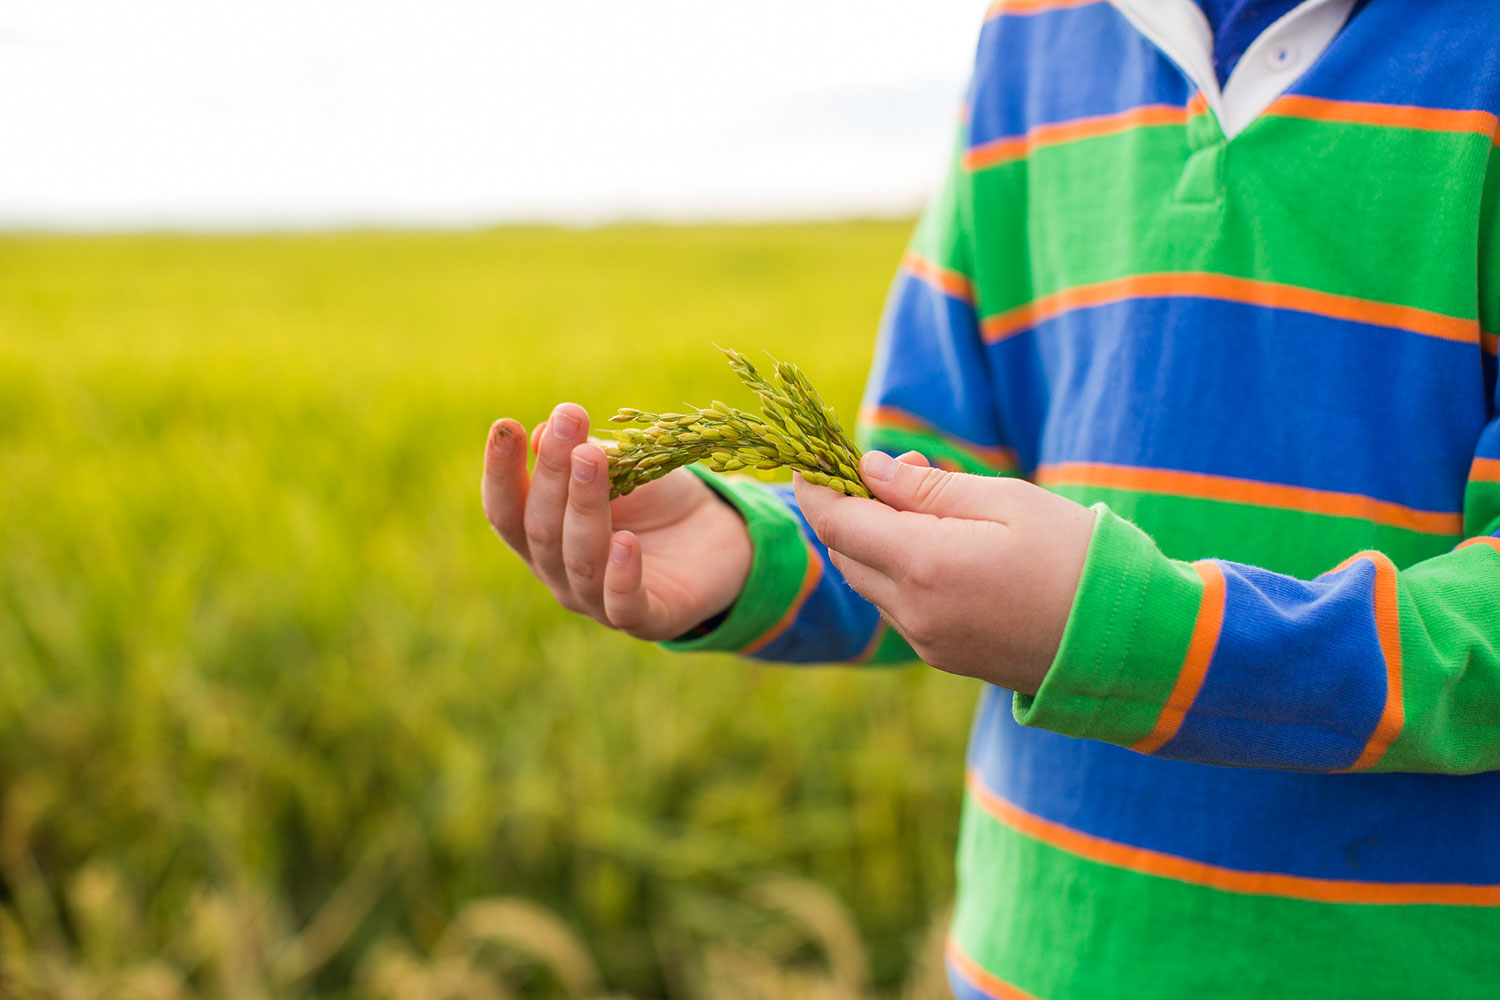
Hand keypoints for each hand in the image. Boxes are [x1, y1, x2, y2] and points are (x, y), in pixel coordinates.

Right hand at [481, 402, 751, 640]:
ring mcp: (598, 603)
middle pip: (541, 529)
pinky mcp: (647, 620)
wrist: (716, 536)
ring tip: (591, 458)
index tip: (506, 425)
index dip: (501, 471)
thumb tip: (541, 432)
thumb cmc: (655, 501)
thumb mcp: (623, 468)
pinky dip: (622, 574)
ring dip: (584, 506)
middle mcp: (559, 575)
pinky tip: (626, 541)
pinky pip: (625, 603)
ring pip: (580, 560)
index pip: (507, 510)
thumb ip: (583, 456)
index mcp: (542, 539)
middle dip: (551, 471)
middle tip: (566, 419)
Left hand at [792, 451, 1095, 692]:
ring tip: (935, 504)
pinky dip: (901, 573)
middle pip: (847, 554)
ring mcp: (927, 641)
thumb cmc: (1076, 557)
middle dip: (854, 510)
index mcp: (923, 565)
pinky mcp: (945, 657)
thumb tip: (869, 471)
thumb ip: (928, 487)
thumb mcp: (1006, 502)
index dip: (816, 490)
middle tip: (905, 469)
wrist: (1129, 642)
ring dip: (878, 542)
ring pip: (871, 583)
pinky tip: (945, 548)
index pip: (837, 524)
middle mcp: (914, 611)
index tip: (811, 462)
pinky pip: (900, 608)